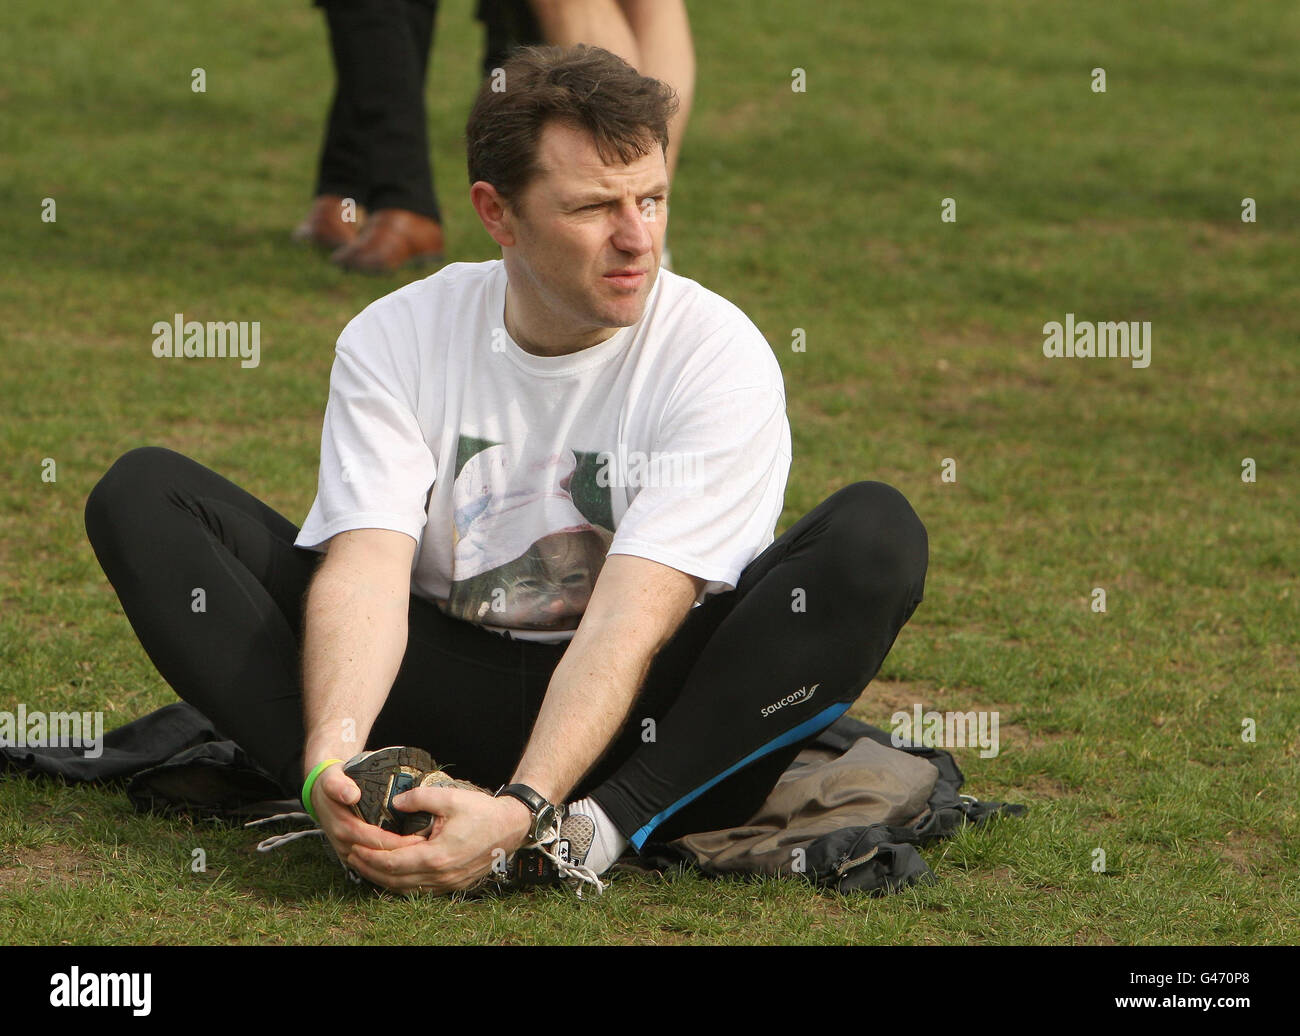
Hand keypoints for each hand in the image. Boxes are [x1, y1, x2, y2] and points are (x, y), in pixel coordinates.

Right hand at [310, 763, 425, 870]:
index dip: (399, 842)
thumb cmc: (330, 784)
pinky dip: (390, 864)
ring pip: (376, 864)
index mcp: (344, 827)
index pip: (375, 840)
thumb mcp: (332, 779)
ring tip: (423, 854)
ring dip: (399, 861)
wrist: (319, 793)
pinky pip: (373, 864)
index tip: (420, 839)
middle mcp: (345, 843)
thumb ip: (339, 786)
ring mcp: (348, 851)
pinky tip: (408, 860)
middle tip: (429, 848)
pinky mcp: (352, 853)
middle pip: (379, 855)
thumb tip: (352, 795)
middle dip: (404, 853)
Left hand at [346, 785, 532, 894]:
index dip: (370, 856)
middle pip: (393, 880)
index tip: (354, 846)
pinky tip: (391, 874)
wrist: (510, 828)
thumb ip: (419, 797)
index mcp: (435, 856)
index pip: (392, 862)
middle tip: (351, 857)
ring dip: (381, 879)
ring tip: (365, 866)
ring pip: (404, 889)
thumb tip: (396, 802)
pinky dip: (400, 884)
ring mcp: (446, 883)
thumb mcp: (450, 797)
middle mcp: (439, 875)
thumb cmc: (482, 812)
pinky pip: (418, 890)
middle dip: (369, 869)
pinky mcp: (452, 884)